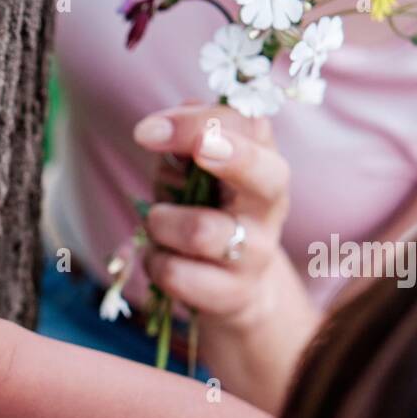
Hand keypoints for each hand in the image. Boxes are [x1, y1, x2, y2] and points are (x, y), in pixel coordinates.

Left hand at [133, 104, 319, 408]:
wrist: (234, 290)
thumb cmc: (207, 215)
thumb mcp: (195, 176)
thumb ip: (183, 147)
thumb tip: (164, 125)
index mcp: (263, 162)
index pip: (246, 127)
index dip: (197, 123)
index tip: (147, 131)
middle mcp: (269, 205)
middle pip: (264, 174)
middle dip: (230, 155)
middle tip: (198, 149)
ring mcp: (256, 252)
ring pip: (201, 230)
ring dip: (161, 223)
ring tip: (157, 223)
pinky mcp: (233, 294)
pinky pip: (176, 273)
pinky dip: (153, 261)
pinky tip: (160, 257)